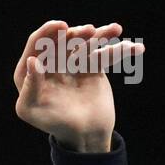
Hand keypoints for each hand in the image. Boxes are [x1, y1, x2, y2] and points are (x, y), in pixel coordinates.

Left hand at [13, 20, 143, 152]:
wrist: (84, 136)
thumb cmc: (53, 125)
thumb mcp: (32, 110)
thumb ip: (28, 87)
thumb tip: (33, 61)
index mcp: (31, 71)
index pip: (37, 44)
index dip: (48, 32)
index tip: (63, 27)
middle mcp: (50, 63)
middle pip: (63, 39)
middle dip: (77, 32)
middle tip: (89, 31)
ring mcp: (72, 64)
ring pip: (86, 43)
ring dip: (101, 34)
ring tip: (115, 29)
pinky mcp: (91, 67)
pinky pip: (104, 54)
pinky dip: (120, 50)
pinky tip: (136, 49)